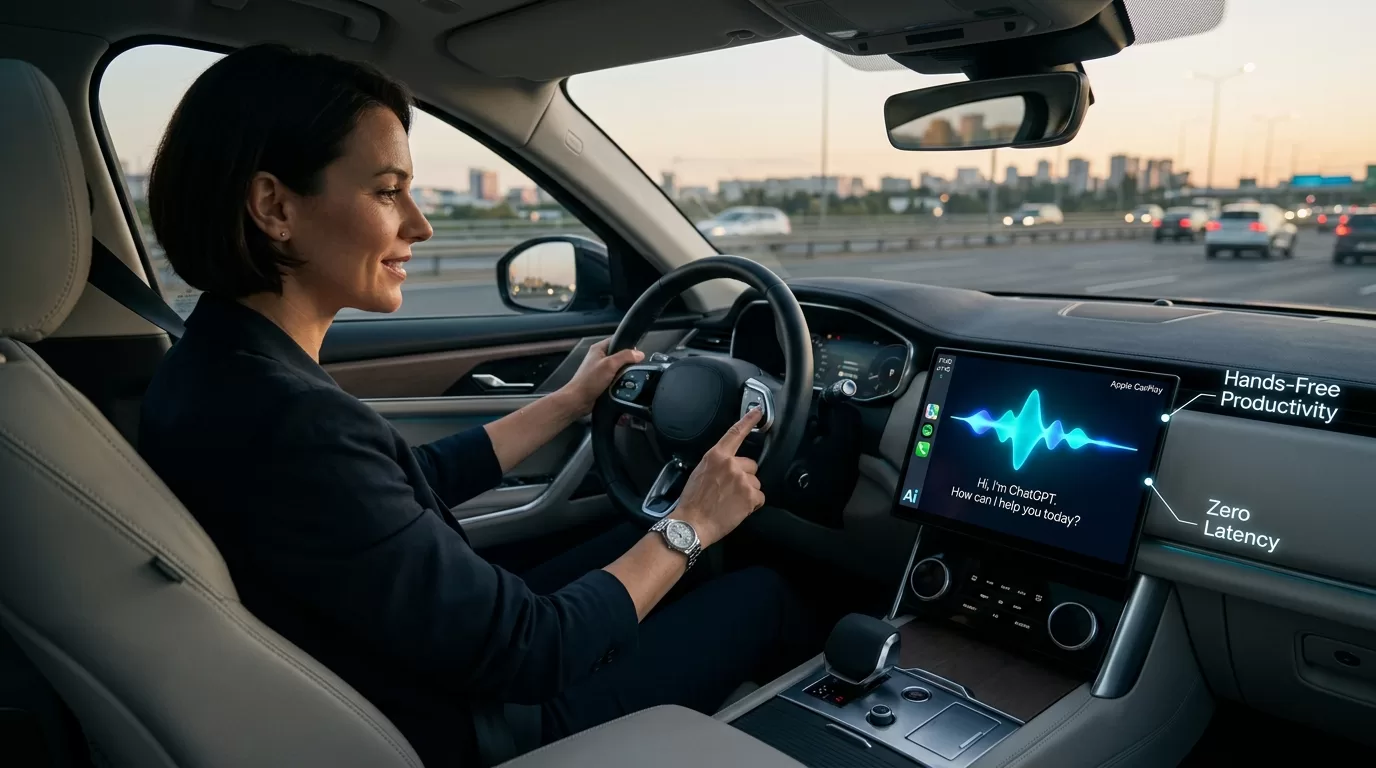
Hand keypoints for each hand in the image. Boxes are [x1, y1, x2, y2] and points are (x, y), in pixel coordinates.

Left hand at [558, 339, 643, 415]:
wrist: (578, 400)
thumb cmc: (590, 380)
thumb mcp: (609, 365)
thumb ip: (625, 357)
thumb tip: (640, 354)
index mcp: (599, 348)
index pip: (617, 340)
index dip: (627, 345)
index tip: (637, 354)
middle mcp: (599, 357)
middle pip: (619, 355)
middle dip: (628, 362)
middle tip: (636, 367)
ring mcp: (600, 370)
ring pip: (618, 368)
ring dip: (625, 373)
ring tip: (632, 377)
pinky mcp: (602, 381)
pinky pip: (616, 378)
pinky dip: (620, 381)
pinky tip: (625, 385)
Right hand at [673, 408, 764, 547]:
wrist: (692, 524)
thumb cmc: (693, 502)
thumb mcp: (700, 473)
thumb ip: (717, 464)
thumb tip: (728, 466)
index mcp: (716, 456)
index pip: (735, 433)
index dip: (748, 420)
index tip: (758, 411)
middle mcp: (731, 464)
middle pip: (751, 465)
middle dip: (745, 477)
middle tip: (730, 491)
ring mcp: (742, 479)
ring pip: (755, 483)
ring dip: (748, 493)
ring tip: (731, 502)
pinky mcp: (750, 495)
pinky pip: (759, 498)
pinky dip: (752, 505)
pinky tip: (738, 509)